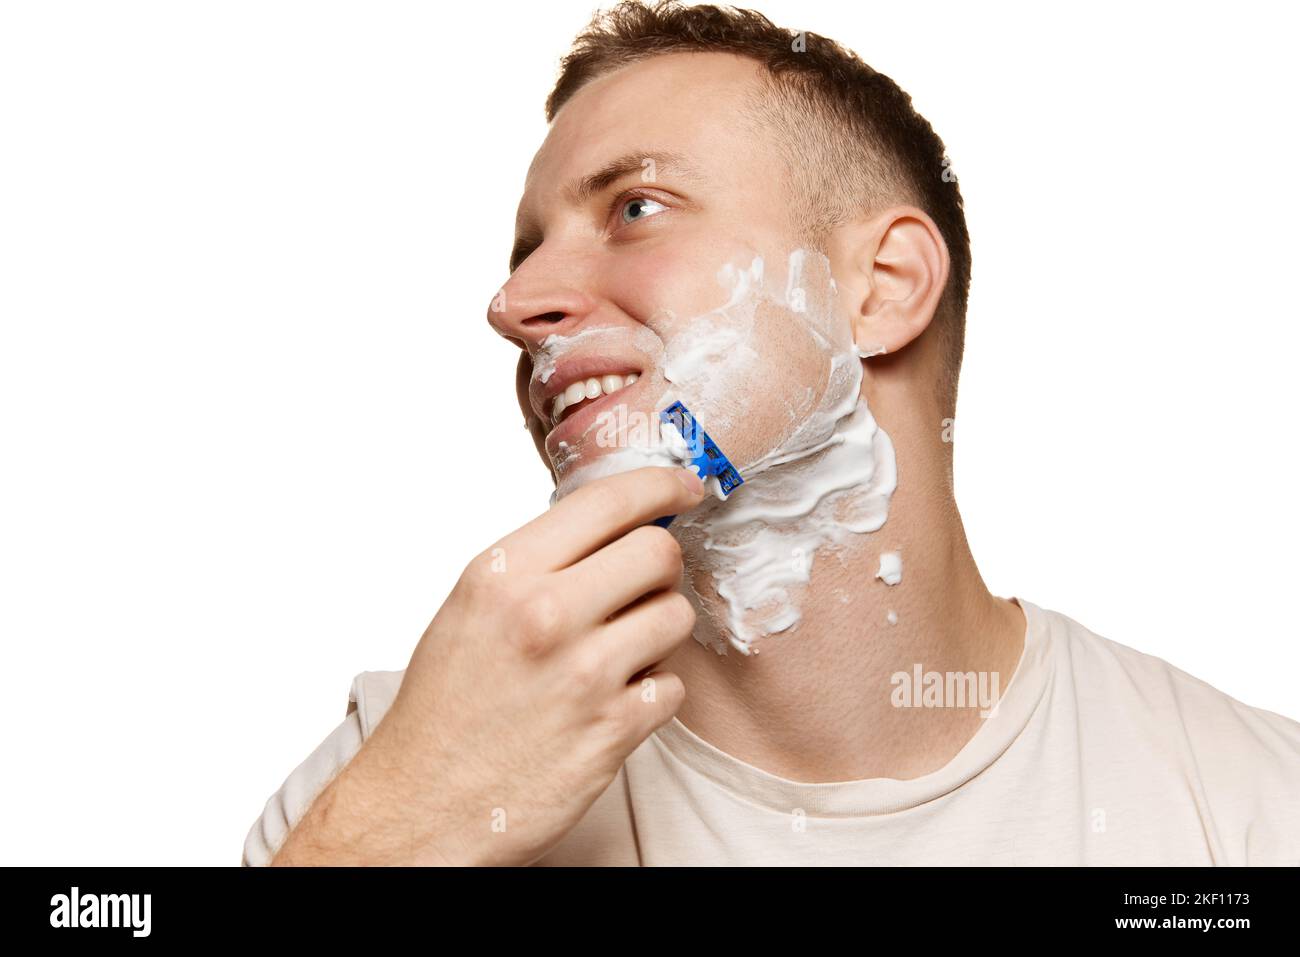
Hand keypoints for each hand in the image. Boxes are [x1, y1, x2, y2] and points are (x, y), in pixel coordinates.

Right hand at [277, 465, 705, 865]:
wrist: (420, 806)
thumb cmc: (444, 709)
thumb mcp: (471, 609)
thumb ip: (539, 563)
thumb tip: (612, 527)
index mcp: (503, 573)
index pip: (607, 500)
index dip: (659, 485)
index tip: (683, 487)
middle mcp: (545, 613)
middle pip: (658, 552)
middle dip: (660, 566)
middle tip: (642, 586)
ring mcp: (584, 672)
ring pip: (675, 616)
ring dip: (658, 632)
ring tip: (616, 655)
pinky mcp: (612, 729)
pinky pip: (673, 685)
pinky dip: (653, 693)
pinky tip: (613, 703)